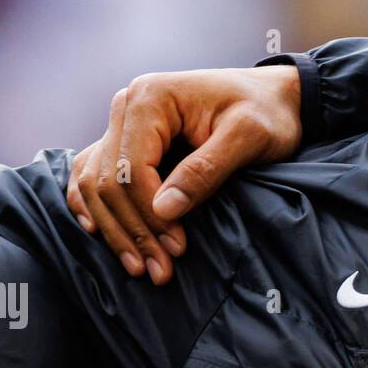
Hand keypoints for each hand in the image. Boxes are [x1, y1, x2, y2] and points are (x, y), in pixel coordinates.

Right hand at [67, 66, 301, 284]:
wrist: (274, 96)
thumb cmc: (267, 111)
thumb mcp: (249, 136)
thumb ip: (207, 169)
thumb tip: (165, 209)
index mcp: (151, 98)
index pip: (132, 168)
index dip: (150, 215)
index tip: (178, 248)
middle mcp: (127, 106)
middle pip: (109, 180)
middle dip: (133, 231)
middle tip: (160, 271)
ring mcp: (123, 123)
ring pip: (95, 183)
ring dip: (114, 229)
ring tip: (140, 266)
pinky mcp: (127, 140)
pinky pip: (93, 174)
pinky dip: (95, 207)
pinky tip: (103, 234)